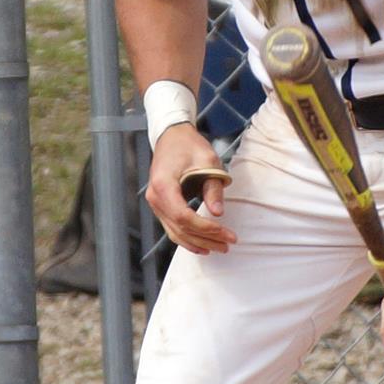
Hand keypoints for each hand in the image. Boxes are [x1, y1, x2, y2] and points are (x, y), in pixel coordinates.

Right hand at [146, 125, 236, 255]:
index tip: (226, 233)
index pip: (183, 216)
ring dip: (198, 243)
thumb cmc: (190, 145)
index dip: (205, 228)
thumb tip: (218, 213)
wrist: (172, 136)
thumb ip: (213, 187)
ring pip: (175, 232)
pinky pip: (172, 227)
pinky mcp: (160, 205)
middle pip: (180, 228)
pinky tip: (203, 246)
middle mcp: (155, 197)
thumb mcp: (207, 161)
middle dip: (206, 238)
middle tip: (228, 244)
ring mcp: (155, 203)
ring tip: (220, 247)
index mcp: (163, 185)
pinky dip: (187, 238)